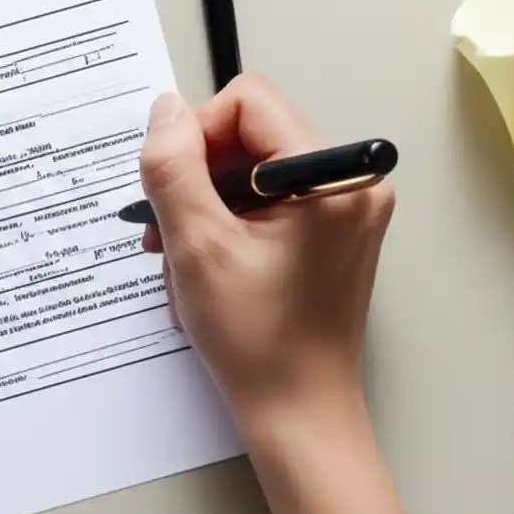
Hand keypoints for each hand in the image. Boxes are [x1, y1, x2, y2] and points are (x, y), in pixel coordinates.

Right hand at [138, 75, 404, 513]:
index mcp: (331, 179)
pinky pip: (268, 198)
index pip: (250, 101)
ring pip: (253, 167)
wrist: (298, 412)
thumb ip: (174, 168)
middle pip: (251, 132)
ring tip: (185, 251)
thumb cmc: (261, 345)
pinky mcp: (330, 231)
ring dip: (207, 201)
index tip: (175, 185)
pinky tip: (209, 261)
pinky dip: (228, 221)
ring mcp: (343, 210)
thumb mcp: (197, 246)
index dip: (197, 134)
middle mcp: (349, 185)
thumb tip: (164, 112)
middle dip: (199, 174)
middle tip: (169, 225)